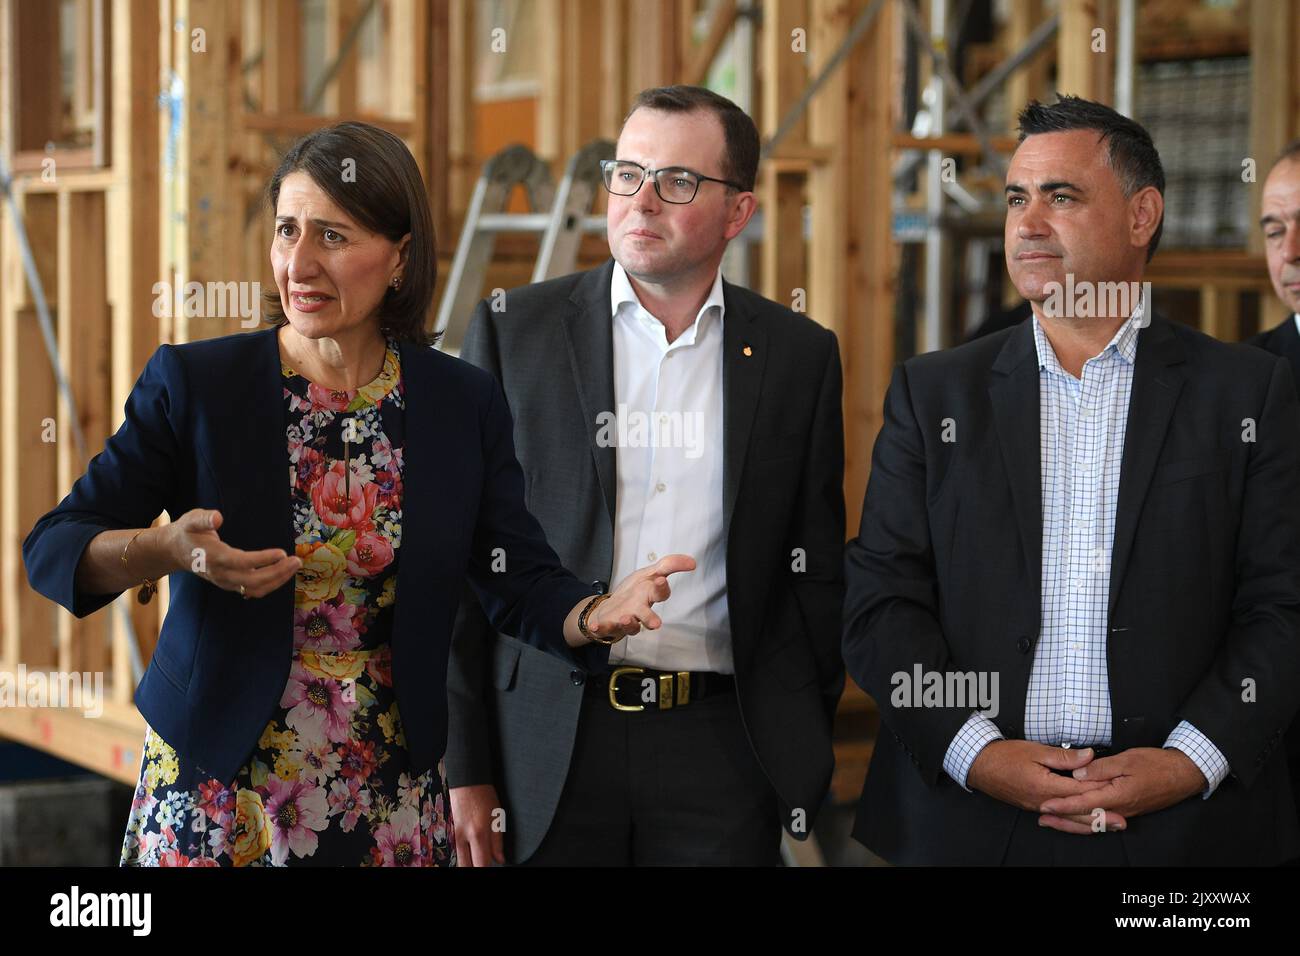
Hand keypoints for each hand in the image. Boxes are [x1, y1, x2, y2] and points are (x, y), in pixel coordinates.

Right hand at [168, 508, 300, 598]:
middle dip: (277, 573)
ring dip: (278, 580)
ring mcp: (226, 582)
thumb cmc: (188, 532)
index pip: (241, 562)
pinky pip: (253, 590)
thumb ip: (204, 518)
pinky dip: (270, 584)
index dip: (262, 560)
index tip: (281, 552)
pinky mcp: (230, 585)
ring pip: (255, 589)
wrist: (176, 551)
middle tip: (296, 560)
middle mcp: (221, 574)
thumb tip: (218, 517)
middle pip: (253, 581)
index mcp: (214, 557)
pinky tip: (284, 573)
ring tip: (294, 565)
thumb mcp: (191, 519)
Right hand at [449, 784, 504, 866]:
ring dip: (467, 862)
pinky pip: (453, 850)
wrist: (465, 782)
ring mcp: (452, 835)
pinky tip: (467, 849)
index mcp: (478, 834)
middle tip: (482, 860)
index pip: (482, 865)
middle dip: (475, 866)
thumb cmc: (483, 796)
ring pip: (457, 860)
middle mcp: (462, 837)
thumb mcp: (497, 817)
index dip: (487, 868)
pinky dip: (460, 853)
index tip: (491, 865)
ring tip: (476, 855)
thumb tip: (500, 860)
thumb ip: (497, 842)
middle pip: (466, 866)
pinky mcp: (447, 832)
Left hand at [584, 554, 695, 641]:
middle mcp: (640, 611)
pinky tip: (595, 627)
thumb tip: (693, 561)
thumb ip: (669, 565)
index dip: (661, 588)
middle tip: (656, 623)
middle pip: (647, 616)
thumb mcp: (648, 574)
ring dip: (628, 624)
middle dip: (650, 619)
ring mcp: (624, 620)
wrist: (611, 609)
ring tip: (625, 618)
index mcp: (650, 596)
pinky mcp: (608, 626)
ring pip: (630, 626)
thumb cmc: (633, 593)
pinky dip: (600, 628)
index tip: (660, 580)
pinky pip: (604, 629)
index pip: (660, 593)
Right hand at [967, 740, 1127, 831]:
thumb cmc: (1004, 756)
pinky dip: (1073, 824)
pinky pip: (1059, 819)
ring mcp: (1037, 807)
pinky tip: (1082, 825)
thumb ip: (1064, 757)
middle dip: (1101, 816)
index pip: (1079, 789)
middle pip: (1077, 812)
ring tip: (1109, 827)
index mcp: (1045, 786)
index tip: (1117, 789)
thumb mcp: (1035, 750)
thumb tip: (1088, 756)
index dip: (1099, 788)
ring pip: (1068, 819)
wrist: (979, 765)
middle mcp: (1043, 802)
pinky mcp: (1033, 807)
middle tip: (1121, 821)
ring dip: (1090, 824)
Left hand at [1037, 747, 1206, 833]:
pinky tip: (1079, 816)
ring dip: (1073, 821)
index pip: (1083, 803)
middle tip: (1042, 818)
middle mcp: (1120, 808)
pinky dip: (1088, 819)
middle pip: (1086, 817)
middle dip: (1062, 819)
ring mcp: (1125, 810)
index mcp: (1117, 795)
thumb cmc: (1157, 765)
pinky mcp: (1128, 808)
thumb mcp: (1127, 760)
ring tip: (1054, 820)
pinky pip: (1103, 817)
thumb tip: (1078, 774)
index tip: (1045, 806)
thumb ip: (1101, 768)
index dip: (1062, 805)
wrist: (1184, 775)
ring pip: (1094, 820)